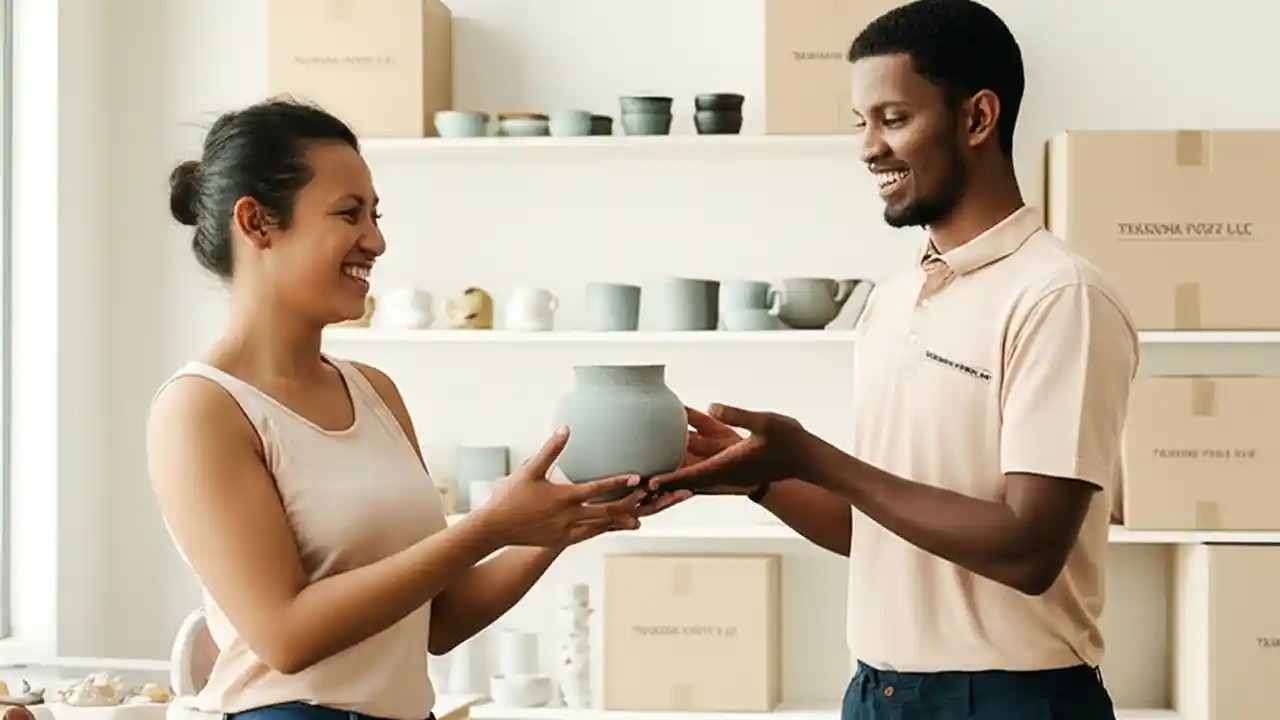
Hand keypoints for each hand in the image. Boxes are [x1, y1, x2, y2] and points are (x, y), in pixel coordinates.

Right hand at [474, 427, 649, 547]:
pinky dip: (602, 531)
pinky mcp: (560, 541)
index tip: (638, 477)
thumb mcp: (529, 470)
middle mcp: (569, 516)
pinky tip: (609, 529)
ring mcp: (566, 531)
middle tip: (646, 499)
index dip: (619, 482)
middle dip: (628, 505)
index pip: (598, 489)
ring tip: (638, 519)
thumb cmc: (510, 496)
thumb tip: (566, 428)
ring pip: (600, 527)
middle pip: (606, 511)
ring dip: (619, 522)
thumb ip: (550, 449)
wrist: (494, 528)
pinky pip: (588, 536)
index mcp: (563, 497)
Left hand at [649, 403, 809, 495]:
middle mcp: (725, 472)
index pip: (693, 474)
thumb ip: (737, 415)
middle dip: (663, 483)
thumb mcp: (766, 422)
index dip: (670, 478)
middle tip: (636, 485)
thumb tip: (712, 406)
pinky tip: (677, 460)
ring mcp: (728, 471)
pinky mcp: (733, 466)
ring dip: (673, 475)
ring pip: (694, 475)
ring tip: (648, 477)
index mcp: (729, 465)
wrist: (808, 459)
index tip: (650, 483)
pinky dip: (687, 469)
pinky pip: (705, 469)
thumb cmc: (790, 441)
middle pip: (687, 479)